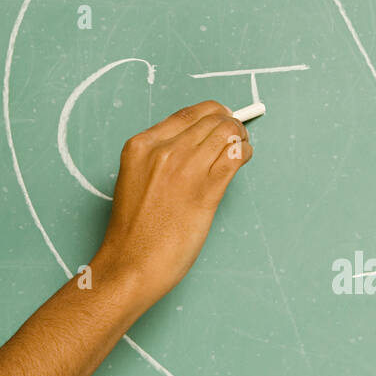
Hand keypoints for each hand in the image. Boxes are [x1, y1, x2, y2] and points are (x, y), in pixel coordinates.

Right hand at [92, 100, 251, 308]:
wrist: (131, 262)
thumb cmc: (135, 230)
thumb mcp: (138, 178)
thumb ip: (162, 157)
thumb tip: (200, 143)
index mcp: (142, 145)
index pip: (188, 113)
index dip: (213, 112)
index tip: (222, 118)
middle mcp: (164, 150)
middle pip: (211, 119)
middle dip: (230, 124)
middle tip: (237, 136)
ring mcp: (185, 169)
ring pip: (227, 132)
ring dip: (240, 138)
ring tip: (241, 149)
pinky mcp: (205, 191)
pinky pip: (235, 157)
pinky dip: (244, 153)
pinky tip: (243, 159)